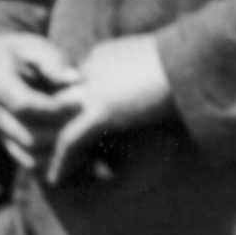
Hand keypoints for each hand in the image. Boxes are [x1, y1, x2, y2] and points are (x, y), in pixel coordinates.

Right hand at [0, 33, 80, 171]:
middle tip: (88, 120)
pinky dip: (54, 161)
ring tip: (85, 136)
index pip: (24, 105)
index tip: (81, 99)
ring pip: (31, 155)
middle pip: (29, 136)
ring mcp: (1, 133)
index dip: (54, 107)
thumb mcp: (34, 47)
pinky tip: (77, 149)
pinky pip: (31, 163)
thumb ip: (52, 62)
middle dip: (62, 131)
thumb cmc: (21, 53)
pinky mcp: (10, 144)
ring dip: (60, 151)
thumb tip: (77, 79)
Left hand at [46, 35, 174, 185]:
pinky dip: (61, 161)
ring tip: (46, 169)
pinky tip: (56, 179)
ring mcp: (93, 91)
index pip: (70, 84)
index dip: (67, 109)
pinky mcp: (102, 111)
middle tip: (44, 152)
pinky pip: (69, 141)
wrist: (191, 56)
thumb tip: (146, 89)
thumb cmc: (184, 58)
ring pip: (54, 122)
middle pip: (54, 102)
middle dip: (48, 128)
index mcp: (100, 56)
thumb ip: (141, 74)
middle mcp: (89, 71)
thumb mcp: (156, 61)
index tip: (65, 128)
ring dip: (48, 147)